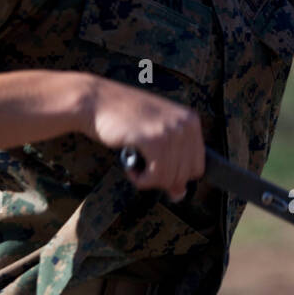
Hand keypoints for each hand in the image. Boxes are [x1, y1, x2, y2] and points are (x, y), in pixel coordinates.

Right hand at [88, 78, 204, 201]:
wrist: (96, 100)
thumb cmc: (122, 118)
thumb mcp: (155, 135)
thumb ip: (172, 162)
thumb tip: (179, 194)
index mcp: (191, 120)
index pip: (198, 167)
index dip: (176, 176)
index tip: (157, 169)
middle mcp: (186, 124)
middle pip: (185, 176)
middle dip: (161, 179)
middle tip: (143, 167)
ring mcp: (171, 130)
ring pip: (170, 178)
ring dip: (149, 180)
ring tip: (135, 165)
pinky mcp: (153, 139)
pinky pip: (156, 176)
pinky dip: (141, 180)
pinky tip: (131, 168)